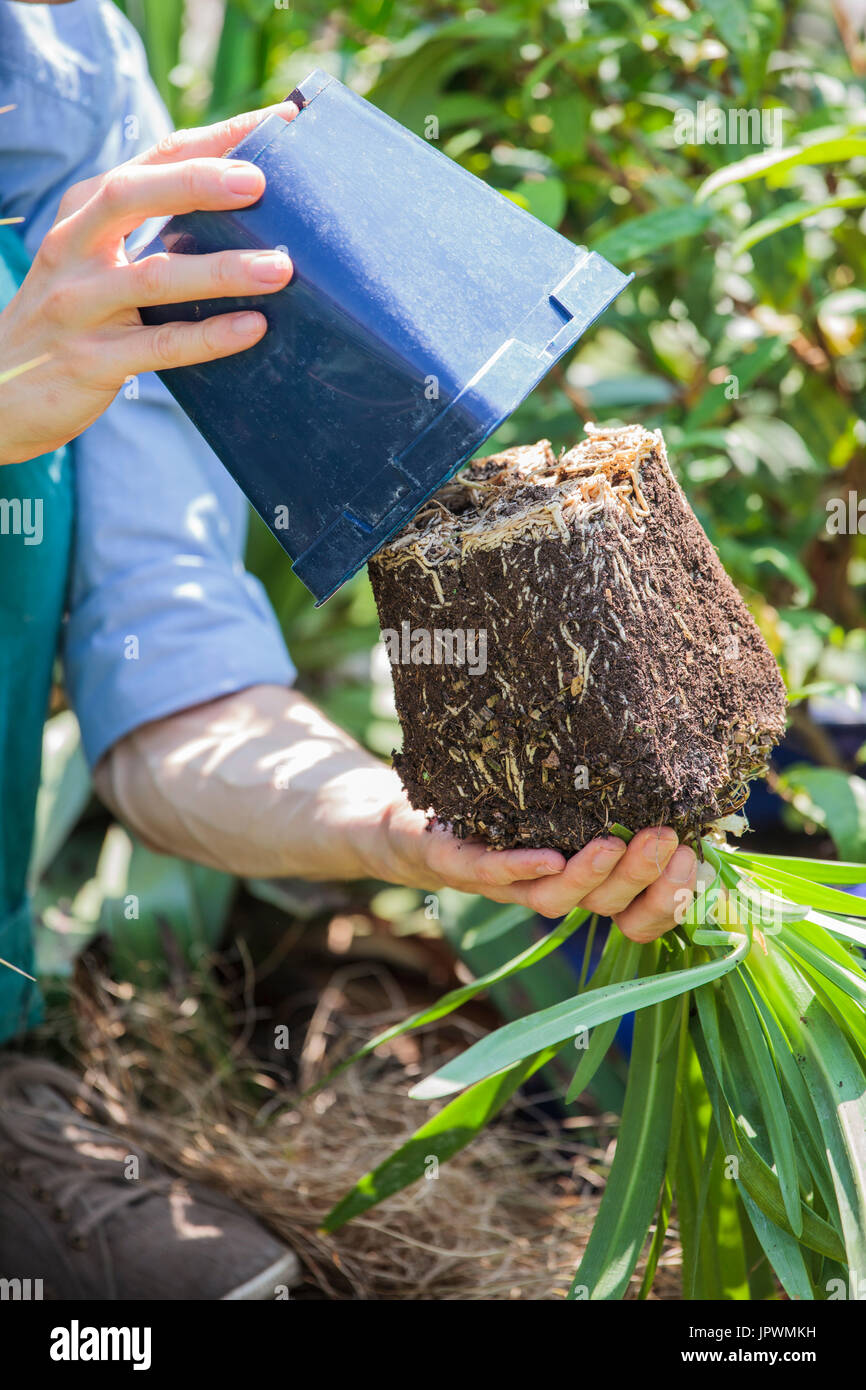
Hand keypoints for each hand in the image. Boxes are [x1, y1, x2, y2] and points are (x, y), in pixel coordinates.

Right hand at [0, 105, 295, 463]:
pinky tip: (251, 329)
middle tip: (260, 182)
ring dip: (220, 271)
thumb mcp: (95, 263)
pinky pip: (157, 346)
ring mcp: (79, 305)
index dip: (214, 139)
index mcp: (84, 214)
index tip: (274, 120)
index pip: (153, 160)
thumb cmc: (71, 321)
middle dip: (197, 183)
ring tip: (279, 268)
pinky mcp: (91, 360)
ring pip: (153, 276)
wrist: (1, 394)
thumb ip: (149, 236)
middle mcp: (74, 249)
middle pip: (133, 196)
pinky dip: (207, 336)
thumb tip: (244, 218)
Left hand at [381, 802, 698, 942]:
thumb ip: (611, 805)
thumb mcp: (560, 805)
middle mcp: (545, 891)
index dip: (667, 900)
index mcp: (579, 882)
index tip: (693, 858)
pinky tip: (547, 855)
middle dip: (640, 877)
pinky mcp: (455, 863)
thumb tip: (684, 784)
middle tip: (665, 838)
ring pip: (551, 899)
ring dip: (588, 876)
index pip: (636, 915)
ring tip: (612, 844)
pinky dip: (518, 868)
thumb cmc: (494, 809)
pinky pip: (489, 872)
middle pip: (603, 905)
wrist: (403, 821)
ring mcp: (500, 883)